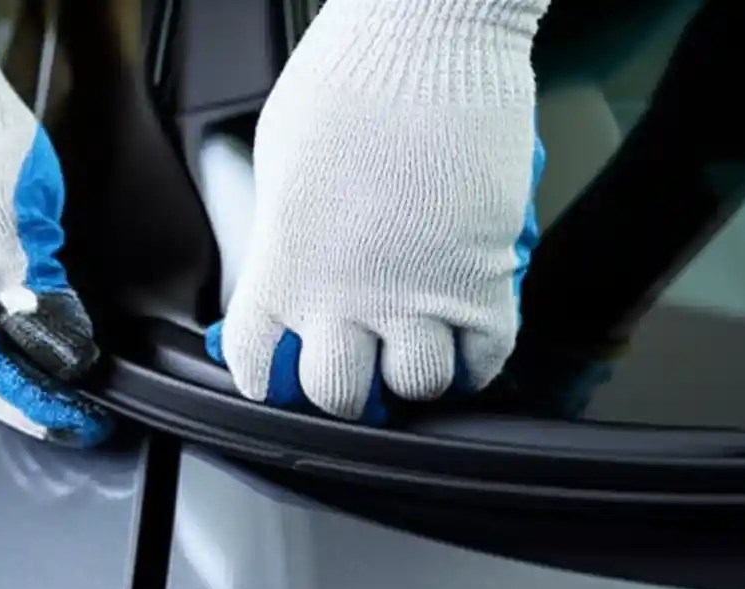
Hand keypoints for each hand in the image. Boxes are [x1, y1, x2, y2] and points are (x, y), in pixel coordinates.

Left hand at [208, 0, 548, 421]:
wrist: (423, 39)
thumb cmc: (344, 81)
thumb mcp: (280, 166)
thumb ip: (282, 234)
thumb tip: (287, 267)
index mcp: (283, 267)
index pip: (258, 363)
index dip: (269, 379)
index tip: (281, 377)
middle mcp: (345, 295)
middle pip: (340, 393)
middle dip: (346, 390)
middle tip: (358, 369)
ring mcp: (417, 292)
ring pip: (417, 384)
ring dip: (416, 373)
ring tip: (416, 344)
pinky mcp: (484, 278)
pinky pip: (486, 356)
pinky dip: (476, 358)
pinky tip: (466, 337)